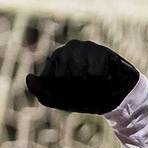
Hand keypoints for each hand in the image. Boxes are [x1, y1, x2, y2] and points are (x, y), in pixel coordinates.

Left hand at [25, 40, 139, 113]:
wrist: (118, 95)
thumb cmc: (87, 96)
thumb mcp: (60, 100)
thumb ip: (42, 91)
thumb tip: (28, 78)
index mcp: (56, 58)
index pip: (49, 81)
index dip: (61, 95)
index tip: (72, 95)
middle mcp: (69, 48)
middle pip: (63, 78)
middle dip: (75, 92)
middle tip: (87, 91)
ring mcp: (86, 47)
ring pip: (78, 75)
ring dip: (88, 88)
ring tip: (95, 86)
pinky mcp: (102, 51)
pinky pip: (95, 74)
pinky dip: (101, 83)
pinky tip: (106, 80)